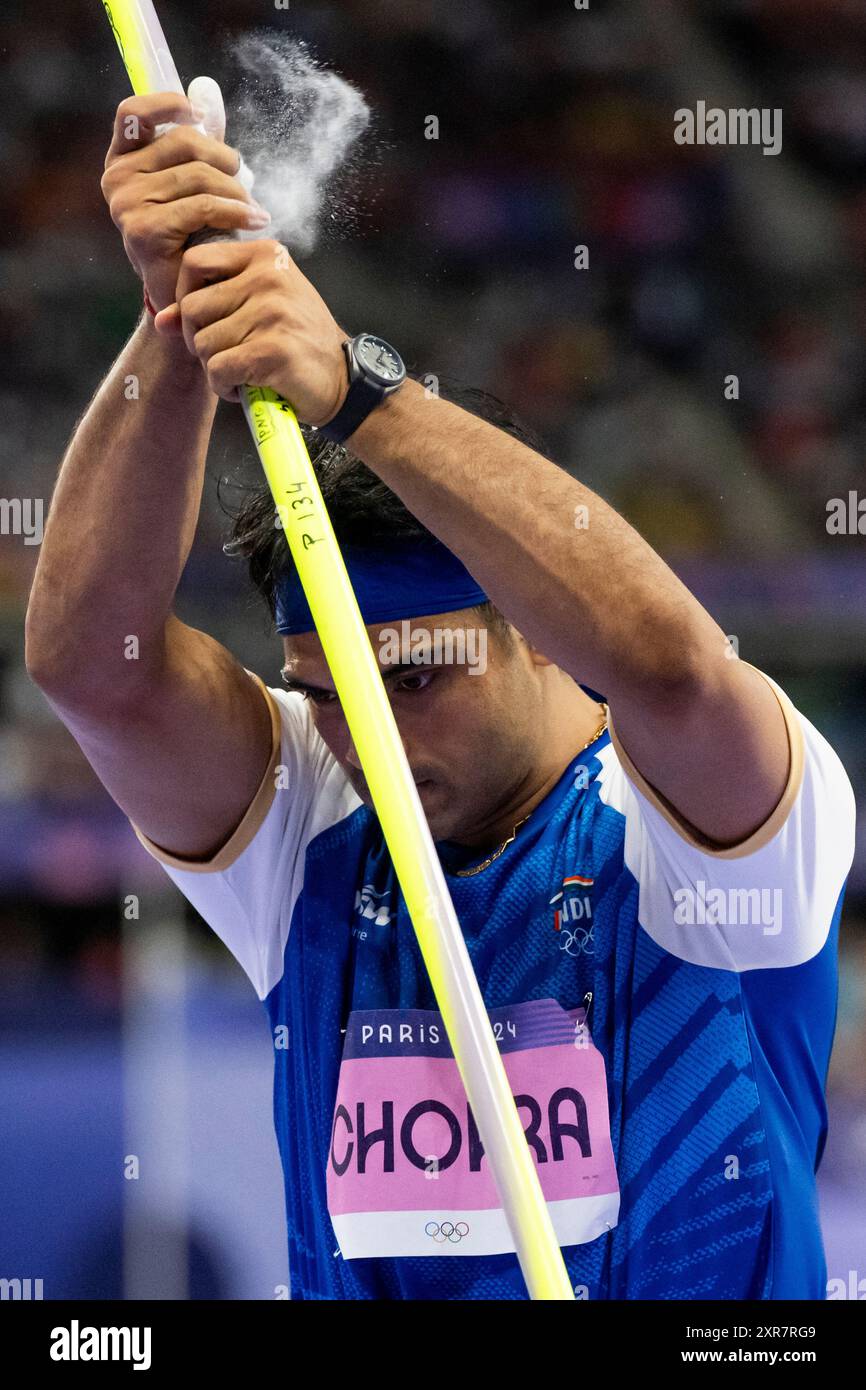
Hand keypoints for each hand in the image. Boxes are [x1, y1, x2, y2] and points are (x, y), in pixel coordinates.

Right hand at [100, 92, 269, 310]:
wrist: (189, 300)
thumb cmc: (195, 239)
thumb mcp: (194, 184)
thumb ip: (198, 139)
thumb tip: (206, 88)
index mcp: (122, 162)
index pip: (132, 113)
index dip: (167, 104)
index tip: (199, 115)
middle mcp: (116, 181)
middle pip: (181, 141)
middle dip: (224, 159)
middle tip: (246, 181)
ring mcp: (126, 206)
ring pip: (198, 175)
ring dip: (237, 191)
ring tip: (254, 210)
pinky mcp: (145, 231)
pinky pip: (203, 206)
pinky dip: (238, 211)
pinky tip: (257, 222)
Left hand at [153, 239, 350, 424]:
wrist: (342, 381)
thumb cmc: (298, 342)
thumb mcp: (259, 309)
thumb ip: (212, 305)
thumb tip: (162, 320)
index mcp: (265, 256)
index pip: (194, 262)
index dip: (185, 295)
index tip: (204, 320)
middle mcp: (269, 278)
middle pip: (193, 307)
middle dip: (199, 340)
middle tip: (224, 355)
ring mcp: (272, 313)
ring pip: (204, 343)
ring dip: (215, 368)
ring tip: (242, 372)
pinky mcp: (272, 350)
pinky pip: (218, 369)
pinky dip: (224, 387)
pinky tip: (244, 387)